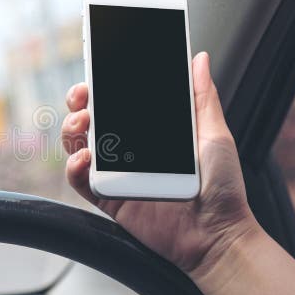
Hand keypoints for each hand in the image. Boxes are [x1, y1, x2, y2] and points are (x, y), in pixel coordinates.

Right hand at [62, 52, 259, 278]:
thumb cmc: (223, 188)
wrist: (219, 234)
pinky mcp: (109, 199)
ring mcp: (116, 174)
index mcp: (149, 132)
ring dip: (72, 129)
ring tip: (84, 123)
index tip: (95, 73)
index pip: (116, 103)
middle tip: (83, 96)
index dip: (100, 87)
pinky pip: (80, 181)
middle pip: (89, 120)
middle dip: (78, 103)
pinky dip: (74, 167)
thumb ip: (202, 97)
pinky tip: (85, 158)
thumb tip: (200, 59)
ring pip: (78, 145)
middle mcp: (128, 151)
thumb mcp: (215, 134)